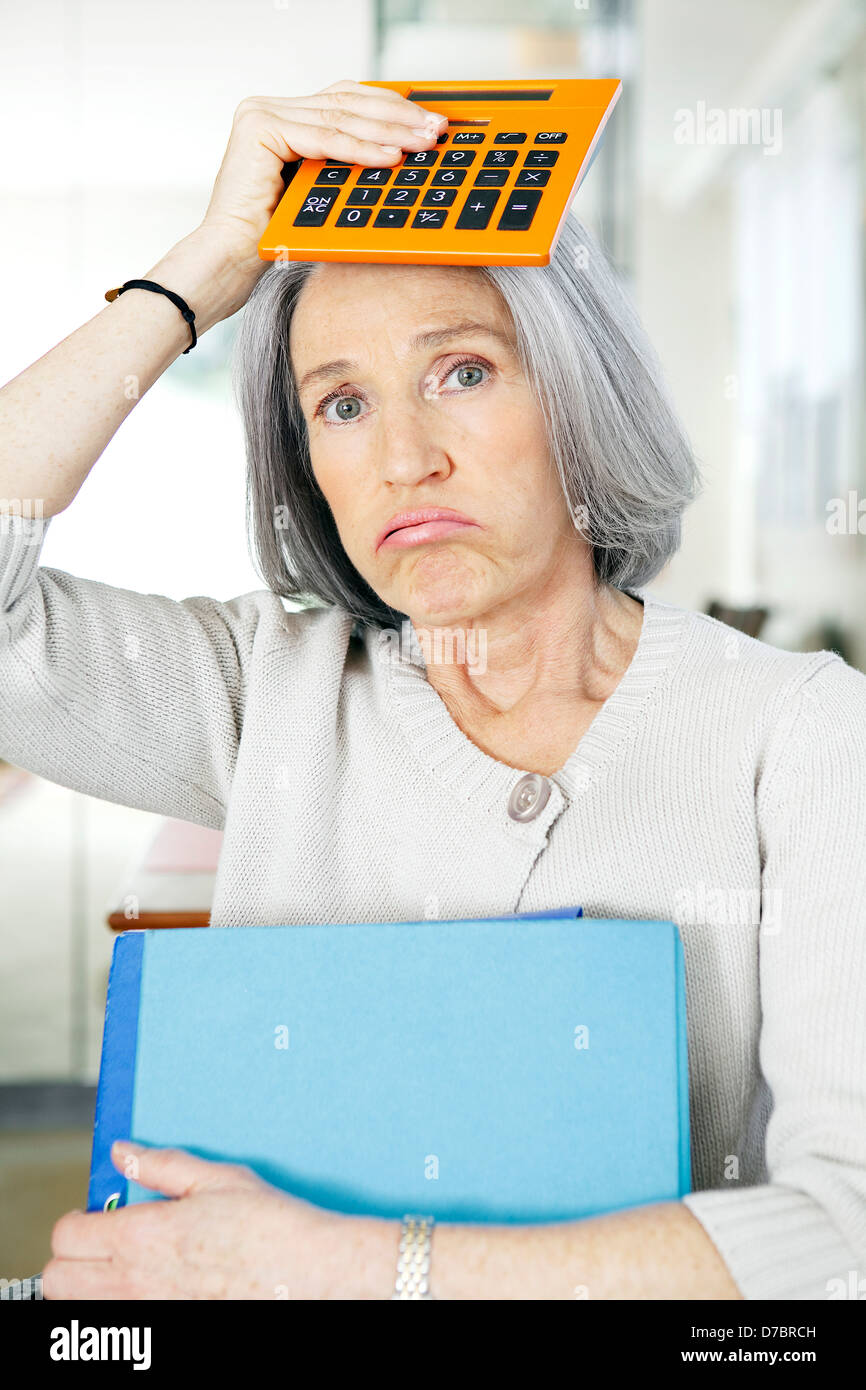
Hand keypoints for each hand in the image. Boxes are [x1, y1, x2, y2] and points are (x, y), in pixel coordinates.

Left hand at [42, 1140, 396, 1299]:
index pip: (66, 1234)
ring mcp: (149, 1313)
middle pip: (56, 1280)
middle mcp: (135, 1282)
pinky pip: (118, 1324)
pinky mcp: (166, 1331)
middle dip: (70, 1257)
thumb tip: (122, 1152)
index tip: (98, 1213)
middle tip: (103, 1241)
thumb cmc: (270, 1227)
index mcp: (143, 1235)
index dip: (76, 1219)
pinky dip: (122, 1307)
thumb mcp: (217, 1178)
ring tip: (126, 1266)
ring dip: (90, 1285)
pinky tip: (155, 1287)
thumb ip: (160, 1165)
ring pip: (79, 1308)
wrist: (307, 1274)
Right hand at [153, 81, 447, 330]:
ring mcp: (263, 113)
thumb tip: (402, 155)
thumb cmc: (273, 240)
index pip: (346, 101)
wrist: (230, 262)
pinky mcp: (260, 127)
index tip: (430, 123)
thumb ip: (346, 166)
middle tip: (437, 129)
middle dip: (398, 117)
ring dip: (388, 131)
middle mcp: (271, 107)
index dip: (391, 108)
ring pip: (340, 117)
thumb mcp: (321, 193)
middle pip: (347, 103)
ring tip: (423, 143)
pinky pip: (323, 138)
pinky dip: (360, 149)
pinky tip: (392, 158)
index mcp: (284, 116)